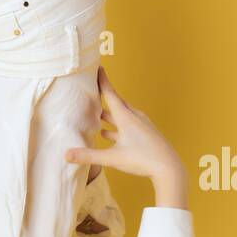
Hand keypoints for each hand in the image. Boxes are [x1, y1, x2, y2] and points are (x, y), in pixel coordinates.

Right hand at [64, 65, 184, 183]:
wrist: (169, 168)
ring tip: (97, 114)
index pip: (110, 94)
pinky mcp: (146, 133)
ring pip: (122, 115)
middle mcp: (134, 117)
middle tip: (93, 87)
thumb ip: (89, 156)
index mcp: (125, 117)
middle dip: (103, 95)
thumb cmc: (142, 160)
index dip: (102, 81)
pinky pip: (128, 124)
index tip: (98, 68)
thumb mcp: (112, 158)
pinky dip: (117, 125)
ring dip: (109, 114)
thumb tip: (66, 155)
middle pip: (115, 103)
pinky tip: (110, 134)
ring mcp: (142, 125)